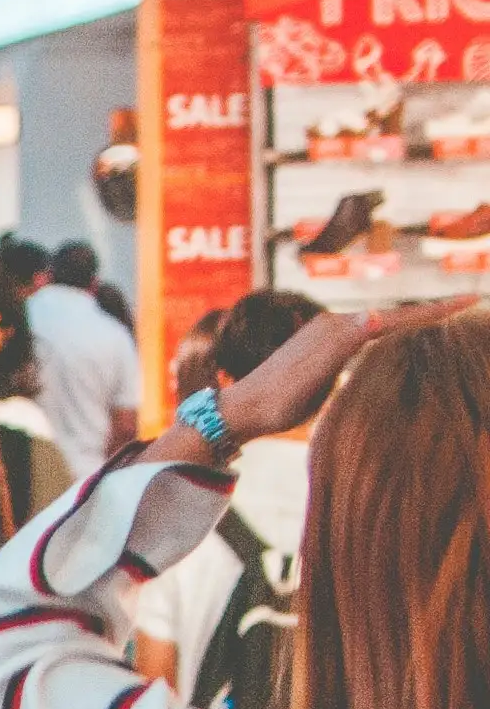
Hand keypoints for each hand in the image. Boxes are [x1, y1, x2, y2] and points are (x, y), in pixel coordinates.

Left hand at [208, 295, 477, 447]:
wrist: (242, 409)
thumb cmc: (278, 401)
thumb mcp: (312, 379)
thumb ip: (342, 348)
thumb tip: (371, 317)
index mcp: (340, 331)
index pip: (398, 317)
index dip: (436, 310)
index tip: (472, 298)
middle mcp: (335, 325)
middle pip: (395, 315)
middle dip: (433, 310)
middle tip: (472, 300)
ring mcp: (328, 333)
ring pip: (382, 322)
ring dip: (414, 318)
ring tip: (449, 313)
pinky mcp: (322, 344)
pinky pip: (367, 332)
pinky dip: (392, 328)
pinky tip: (401, 332)